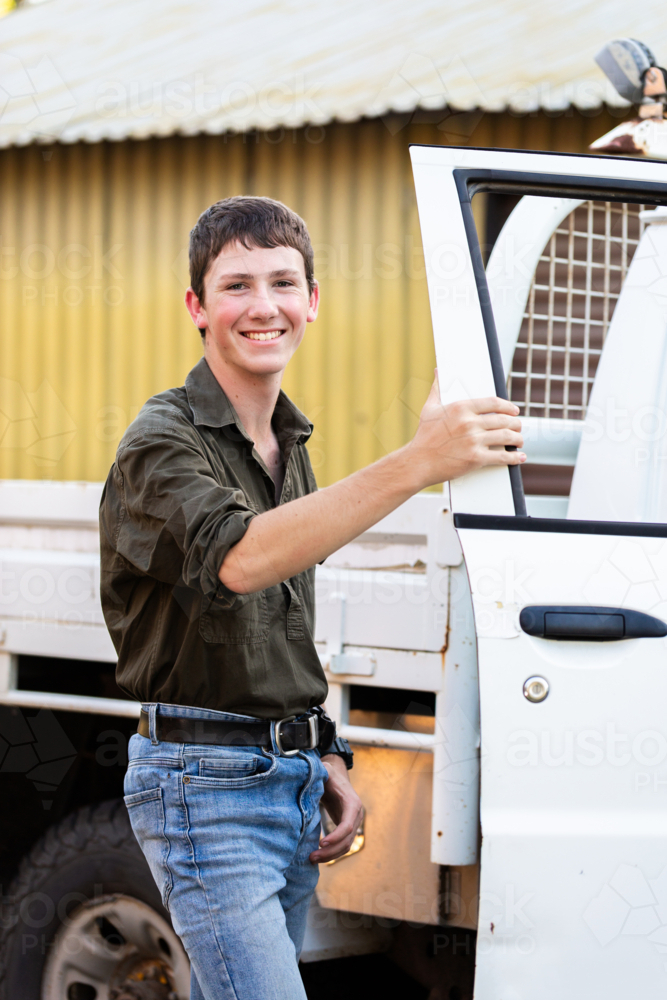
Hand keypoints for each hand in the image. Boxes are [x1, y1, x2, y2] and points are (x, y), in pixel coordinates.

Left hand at [309, 755, 362, 864]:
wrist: (337, 778)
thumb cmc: (329, 775)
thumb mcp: (325, 772)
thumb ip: (322, 773)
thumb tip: (315, 777)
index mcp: (352, 803)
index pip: (347, 825)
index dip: (336, 836)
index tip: (321, 843)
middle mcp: (356, 816)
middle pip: (346, 841)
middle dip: (330, 851)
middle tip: (311, 857)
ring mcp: (353, 824)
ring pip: (345, 847)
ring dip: (330, 856)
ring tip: (312, 859)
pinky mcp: (347, 830)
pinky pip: (342, 846)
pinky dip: (331, 853)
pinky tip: (318, 855)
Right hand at [407, 373, 524, 489]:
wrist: (418, 462)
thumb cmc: (423, 437)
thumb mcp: (429, 409)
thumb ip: (437, 389)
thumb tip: (437, 372)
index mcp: (461, 408)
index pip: (494, 403)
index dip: (508, 406)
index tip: (514, 410)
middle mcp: (469, 423)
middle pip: (504, 420)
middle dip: (516, 424)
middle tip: (518, 427)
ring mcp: (473, 441)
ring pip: (506, 437)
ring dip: (517, 439)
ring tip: (519, 440)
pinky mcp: (476, 459)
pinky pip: (502, 457)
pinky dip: (514, 458)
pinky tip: (519, 457)